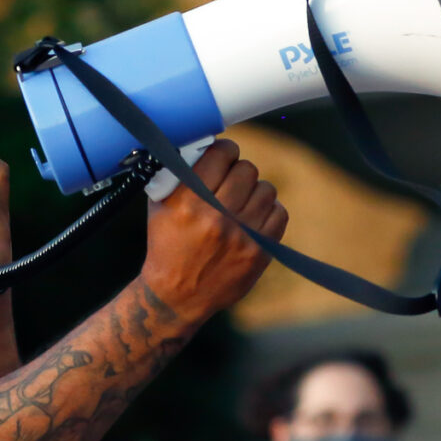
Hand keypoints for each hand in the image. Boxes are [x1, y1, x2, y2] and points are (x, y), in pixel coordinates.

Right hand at [140, 139, 285, 321]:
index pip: (221, 155)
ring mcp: (240, 235)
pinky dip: (269, 211)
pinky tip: (255, 217)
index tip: (224, 155)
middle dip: (240, 171)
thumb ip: (180, 173)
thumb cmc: (166, 245)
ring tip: (244, 200)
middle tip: (233, 179)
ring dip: (255, 191)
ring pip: (266, 189)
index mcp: (188, 200)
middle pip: (247, 170)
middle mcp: (215, 215)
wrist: (177, 295)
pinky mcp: (258, 252)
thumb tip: (203, 145)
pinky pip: (279, 214)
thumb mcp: (160, 206)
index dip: (225, 150)